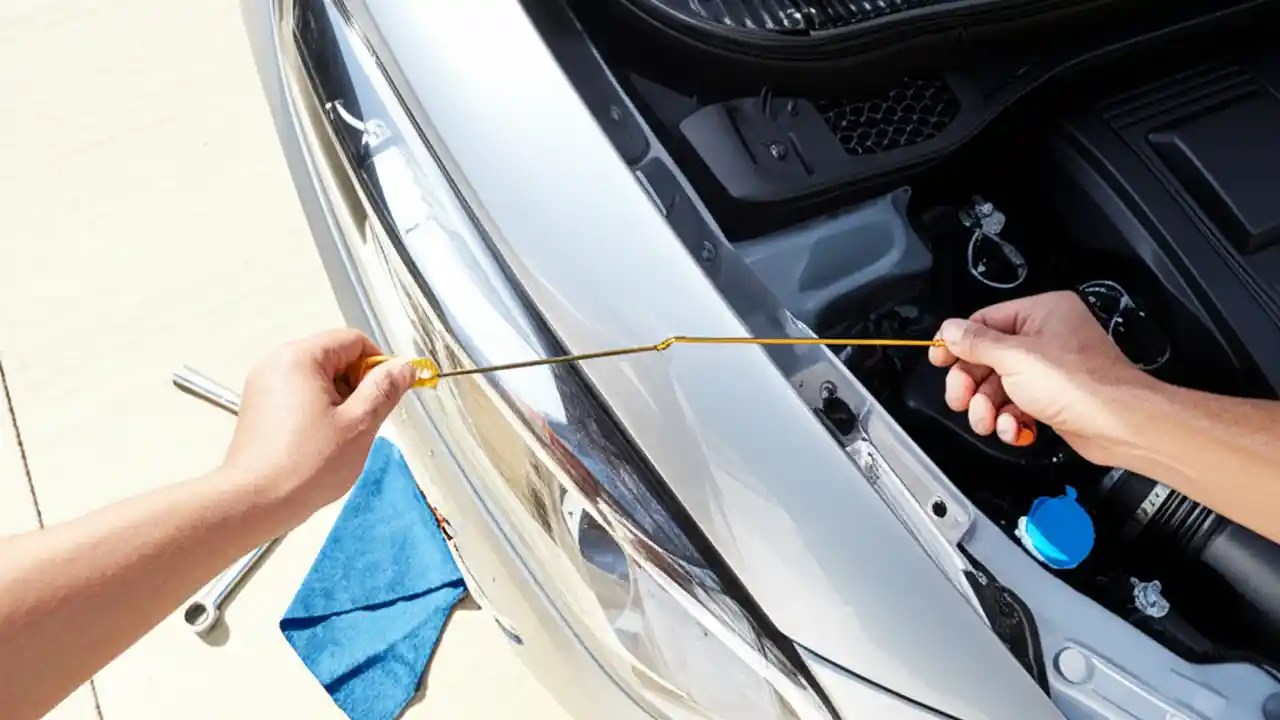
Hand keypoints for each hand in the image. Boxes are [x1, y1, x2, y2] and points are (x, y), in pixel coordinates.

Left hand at [222, 329, 416, 520]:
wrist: (256, 502)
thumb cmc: (306, 465)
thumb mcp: (360, 424)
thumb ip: (385, 389)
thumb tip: (404, 368)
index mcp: (300, 357)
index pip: (353, 341)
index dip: (379, 365)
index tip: (388, 395)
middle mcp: (276, 362)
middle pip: (334, 357)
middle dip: (357, 385)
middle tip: (363, 421)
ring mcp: (263, 384)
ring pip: (318, 378)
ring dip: (339, 400)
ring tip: (340, 436)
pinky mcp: (258, 406)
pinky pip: (299, 394)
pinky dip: (318, 410)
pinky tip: (321, 441)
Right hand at [928, 291, 1153, 464]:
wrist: (1120, 426)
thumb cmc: (1082, 385)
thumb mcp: (1015, 358)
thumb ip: (976, 343)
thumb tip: (951, 330)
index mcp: (1042, 313)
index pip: (984, 321)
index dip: (958, 343)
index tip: (939, 359)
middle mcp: (1046, 337)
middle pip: (987, 357)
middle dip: (971, 384)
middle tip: (960, 399)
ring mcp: (1049, 369)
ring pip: (998, 386)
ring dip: (987, 407)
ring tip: (988, 420)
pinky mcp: (1052, 398)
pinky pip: (1016, 405)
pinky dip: (1010, 420)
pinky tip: (1014, 428)